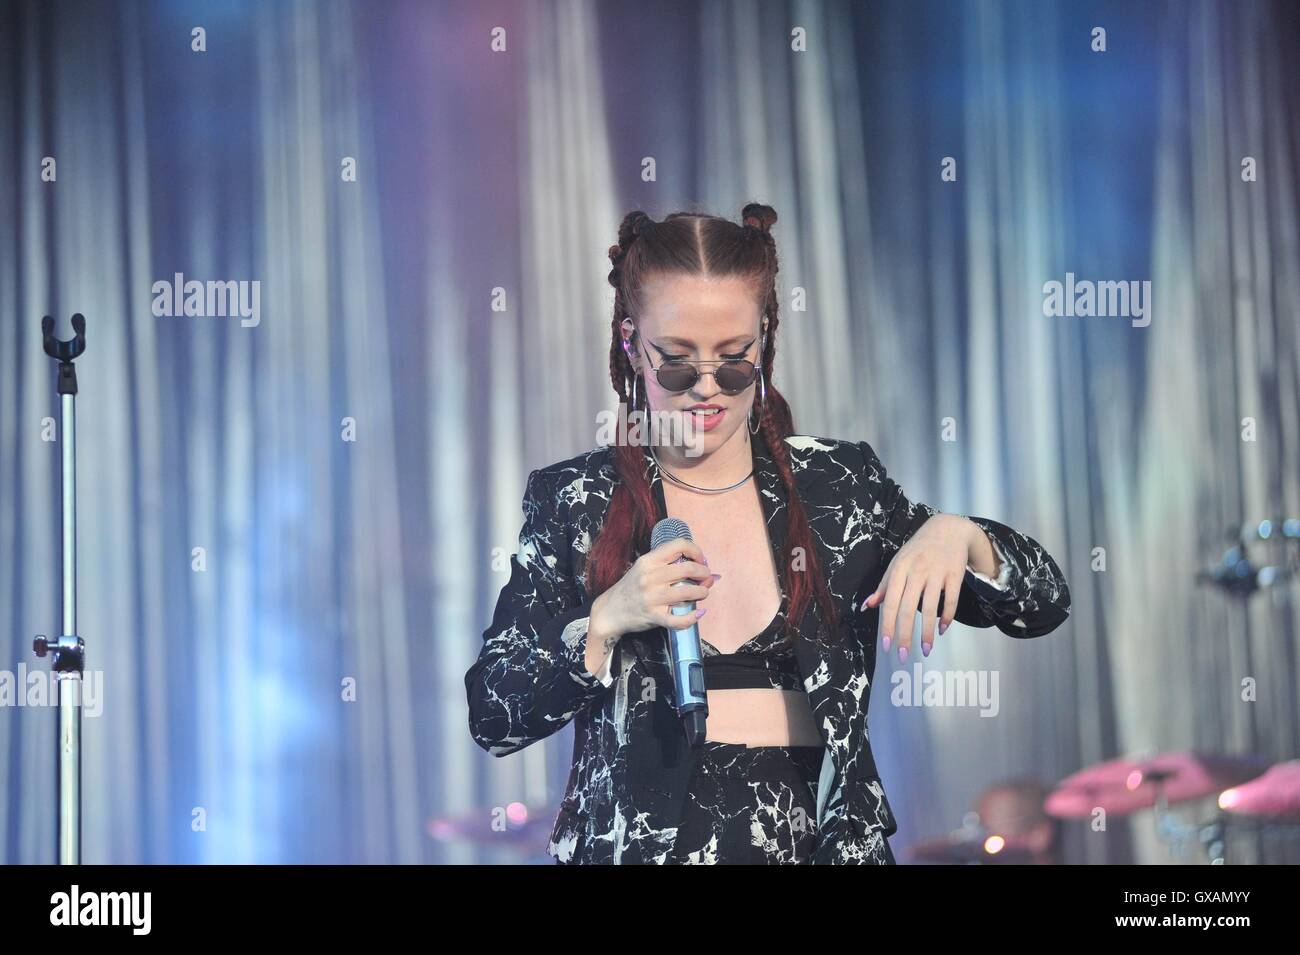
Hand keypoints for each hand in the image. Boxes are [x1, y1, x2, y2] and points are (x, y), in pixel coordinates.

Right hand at [588, 536, 720, 654]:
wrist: (610, 611)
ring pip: (688, 592)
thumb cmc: (632, 588)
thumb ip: (671, 568)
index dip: (696, 551)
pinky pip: (678, 619)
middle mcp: (650, 576)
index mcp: (649, 560)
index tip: (701, 561)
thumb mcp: (645, 570)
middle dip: (704, 573)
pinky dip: (693, 618)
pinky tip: (698, 613)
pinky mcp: (653, 616)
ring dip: (703, 592)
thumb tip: (709, 572)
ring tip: (703, 593)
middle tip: (706, 578)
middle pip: (688, 569)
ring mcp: (651, 597)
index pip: (679, 545)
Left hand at [858, 514, 981, 661]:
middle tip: (903, 656)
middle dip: (905, 635)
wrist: (948, 529)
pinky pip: (951, 600)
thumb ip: (884, 586)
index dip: (888, 625)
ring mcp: (936, 572)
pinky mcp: (955, 574)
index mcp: (899, 570)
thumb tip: (866, 607)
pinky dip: (947, 617)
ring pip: (930, 608)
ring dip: (927, 632)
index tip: (886, 646)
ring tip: (925, 650)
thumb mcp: (897, 564)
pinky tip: (942, 630)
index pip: (890, 603)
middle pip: (908, 609)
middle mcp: (916, 571)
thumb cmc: (918, 550)